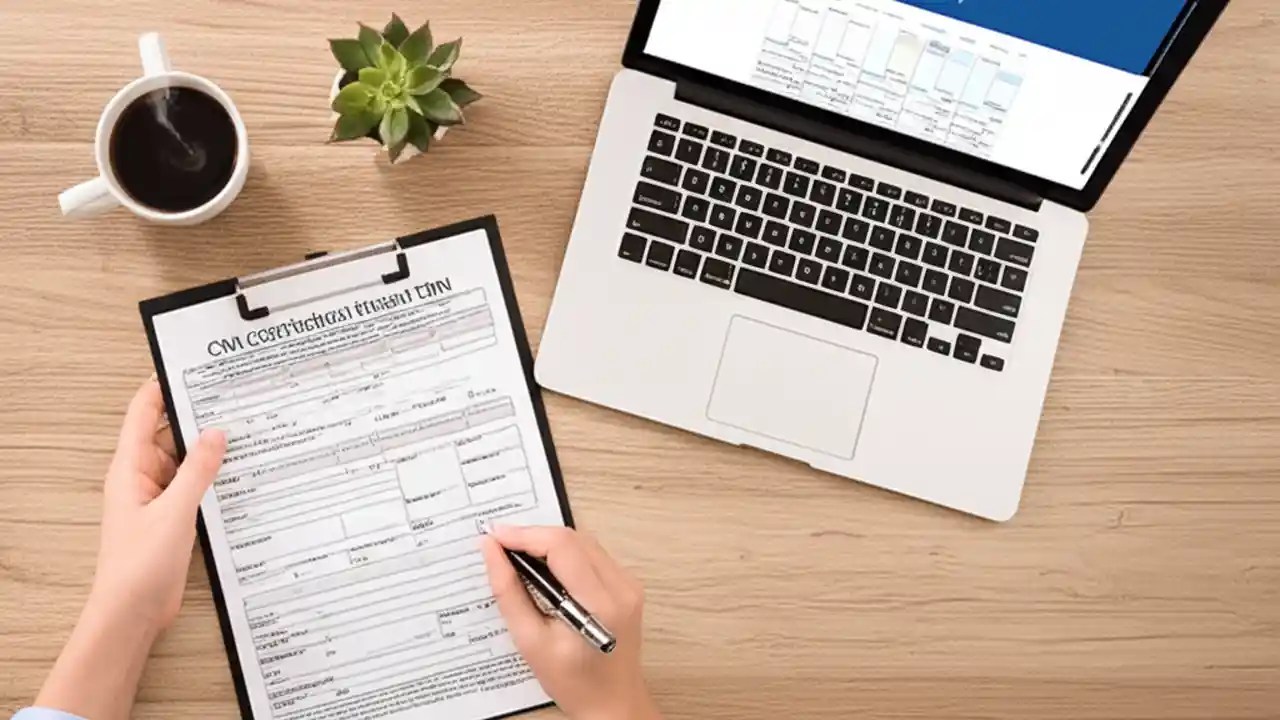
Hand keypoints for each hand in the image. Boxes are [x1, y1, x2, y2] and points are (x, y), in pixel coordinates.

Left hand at [34, 377, 226, 719]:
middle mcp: (142, 477)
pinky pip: (194, 486)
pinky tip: (240, 474)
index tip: (192, 366)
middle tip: (235, 398)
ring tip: (246, 433)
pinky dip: (214, 478)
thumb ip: (198, 470)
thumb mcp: (174, 511)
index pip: (143, 412)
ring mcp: (158, 498)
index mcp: (130, 468)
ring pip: (187, 462)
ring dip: (211, 452)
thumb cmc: (140, 564)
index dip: (163, 386)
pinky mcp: (172, 517)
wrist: (131, 612)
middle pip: (171, 434)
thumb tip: (216, 433)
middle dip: (199, 418)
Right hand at [481, 526, 660, 719]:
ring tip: (517, 555)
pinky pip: (594, 555)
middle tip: (501, 545)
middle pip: (573, 538)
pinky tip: (545, 567)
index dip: (525, 535)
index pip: (561, 547)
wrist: (613, 704)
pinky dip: (566, 553)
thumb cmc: (575, 683)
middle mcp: (621, 588)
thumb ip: (509, 593)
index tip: (496, 536)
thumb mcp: (531, 642)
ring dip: (549, 543)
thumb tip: (492, 553)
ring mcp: (629, 585)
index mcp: (600, 604)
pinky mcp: (628, 586)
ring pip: (584, 542)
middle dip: (533, 536)